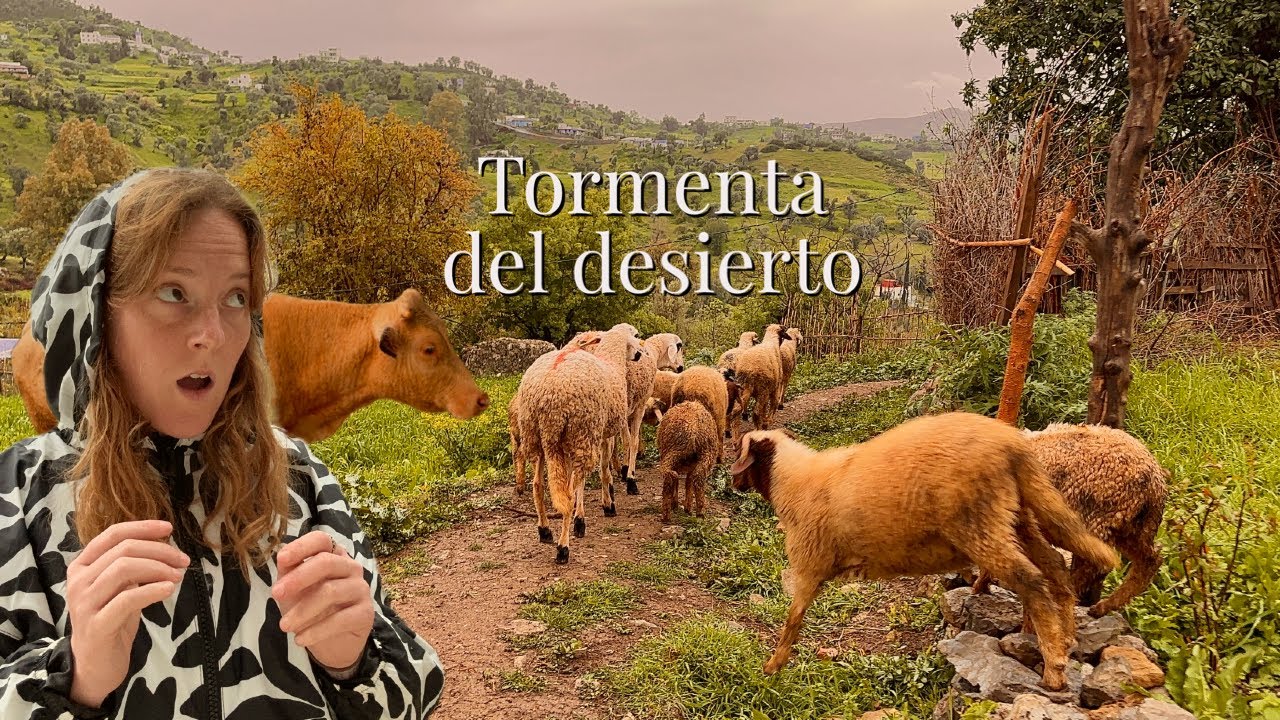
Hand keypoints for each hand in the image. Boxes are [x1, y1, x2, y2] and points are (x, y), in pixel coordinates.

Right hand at [67, 520, 188, 707]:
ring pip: (124, 569)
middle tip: (182, 561)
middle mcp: (78, 580)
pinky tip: (169, 589)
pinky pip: (127, 599)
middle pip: (124, 550)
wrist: (95, 663)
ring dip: (158, 568)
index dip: (143, 528)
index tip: (169, 528)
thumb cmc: (112, 619)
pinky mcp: (96, 625)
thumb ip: (132, 564)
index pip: (113, 534)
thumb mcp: (120, 586)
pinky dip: (152, 590)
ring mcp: (84, 603)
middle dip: (160, 551)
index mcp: (82, 565)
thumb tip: (164, 543)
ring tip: (178, 576)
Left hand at [273, 531, 373, 671]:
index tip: (282, 560)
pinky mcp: (366, 613)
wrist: (332, 643)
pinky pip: (340, 619)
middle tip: (276, 595)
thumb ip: (289, 572)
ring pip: (330, 592)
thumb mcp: (295, 590)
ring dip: (302, 610)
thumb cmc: (311, 609)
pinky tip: (300, 639)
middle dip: (298, 578)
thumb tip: (283, 556)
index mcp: (333, 556)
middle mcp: (351, 568)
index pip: (322, 540)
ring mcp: (361, 589)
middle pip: (326, 562)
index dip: (302, 546)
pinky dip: (316, 631)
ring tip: (284, 626)